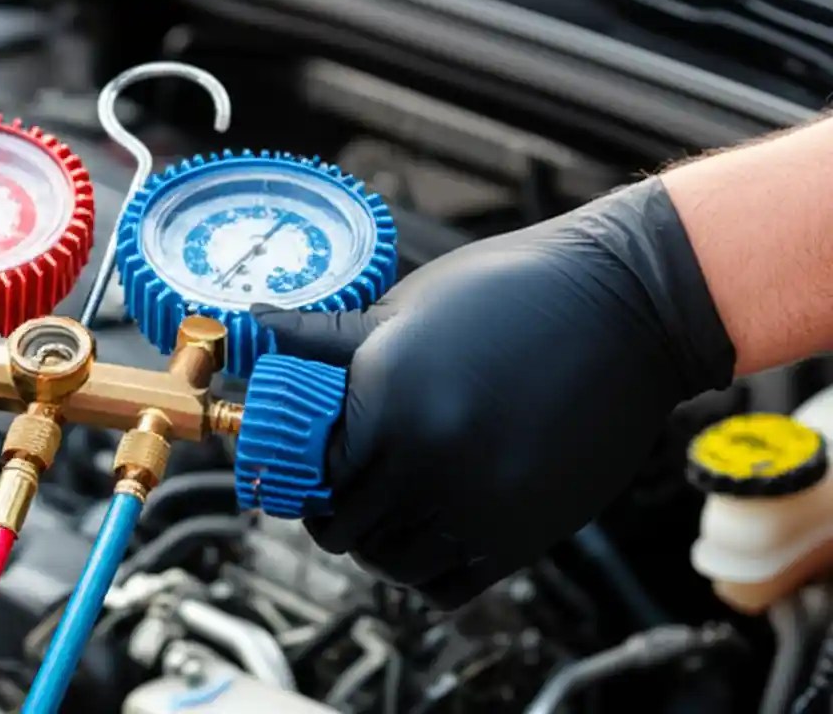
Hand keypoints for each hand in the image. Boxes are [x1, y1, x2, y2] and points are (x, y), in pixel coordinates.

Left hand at [254, 178, 735, 607]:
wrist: (627, 308)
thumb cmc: (511, 291)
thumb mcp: (403, 307)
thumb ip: (321, 339)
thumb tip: (252, 331)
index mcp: (384, 407)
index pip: (306, 476)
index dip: (299, 472)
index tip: (308, 463)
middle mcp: (424, 468)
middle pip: (341, 531)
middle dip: (333, 509)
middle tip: (345, 484)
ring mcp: (475, 509)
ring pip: (389, 565)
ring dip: (378, 542)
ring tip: (388, 505)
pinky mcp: (520, 537)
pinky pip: (444, 586)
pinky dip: (425, 569)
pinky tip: (429, 527)